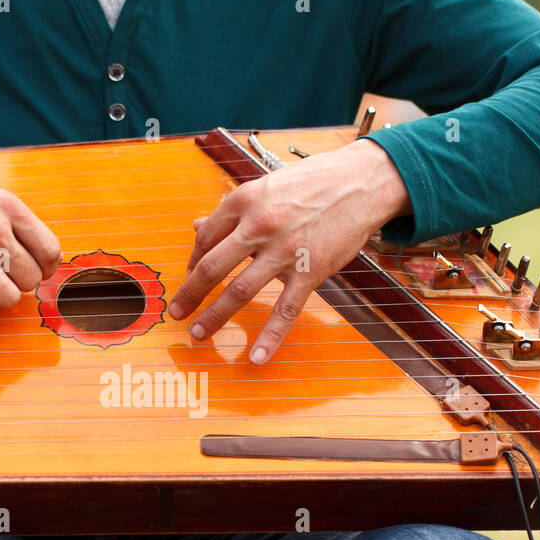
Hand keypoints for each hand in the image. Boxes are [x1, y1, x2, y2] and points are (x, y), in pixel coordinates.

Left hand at [169, 138, 409, 362]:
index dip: (192, 262)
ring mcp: (285, 250)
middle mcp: (259, 225)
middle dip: (190, 294)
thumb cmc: (314, 182)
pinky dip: (270, 337)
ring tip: (198, 334)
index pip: (205, 238)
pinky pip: (285, 311)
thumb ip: (232, 211)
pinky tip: (256, 357)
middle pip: (212, 267)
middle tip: (176, 313)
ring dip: (215, 316)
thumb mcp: (266, 187)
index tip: (189, 277)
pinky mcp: (310, 271)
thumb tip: (198, 226)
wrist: (363, 181)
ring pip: (240, 291)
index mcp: (244, 200)